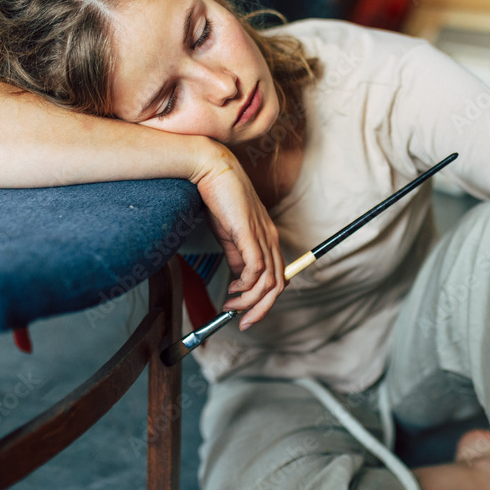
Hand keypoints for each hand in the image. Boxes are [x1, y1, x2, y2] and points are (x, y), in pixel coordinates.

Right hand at [193, 144, 283, 328]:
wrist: (210, 168)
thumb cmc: (219, 197)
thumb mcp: (229, 233)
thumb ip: (237, 256)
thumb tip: (239, 278)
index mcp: (267, 237)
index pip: (277, 276)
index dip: (264, 299)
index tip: (245, 312)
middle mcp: (270, 238)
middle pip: (278, 285)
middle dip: (261, 309)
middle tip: (244, 322)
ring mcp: (262, 235)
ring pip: (269, 282)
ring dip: (250, 301)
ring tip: (231, 307)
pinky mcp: (249, 233)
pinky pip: (257, 270)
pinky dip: (246, 286)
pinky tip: (233, 290)